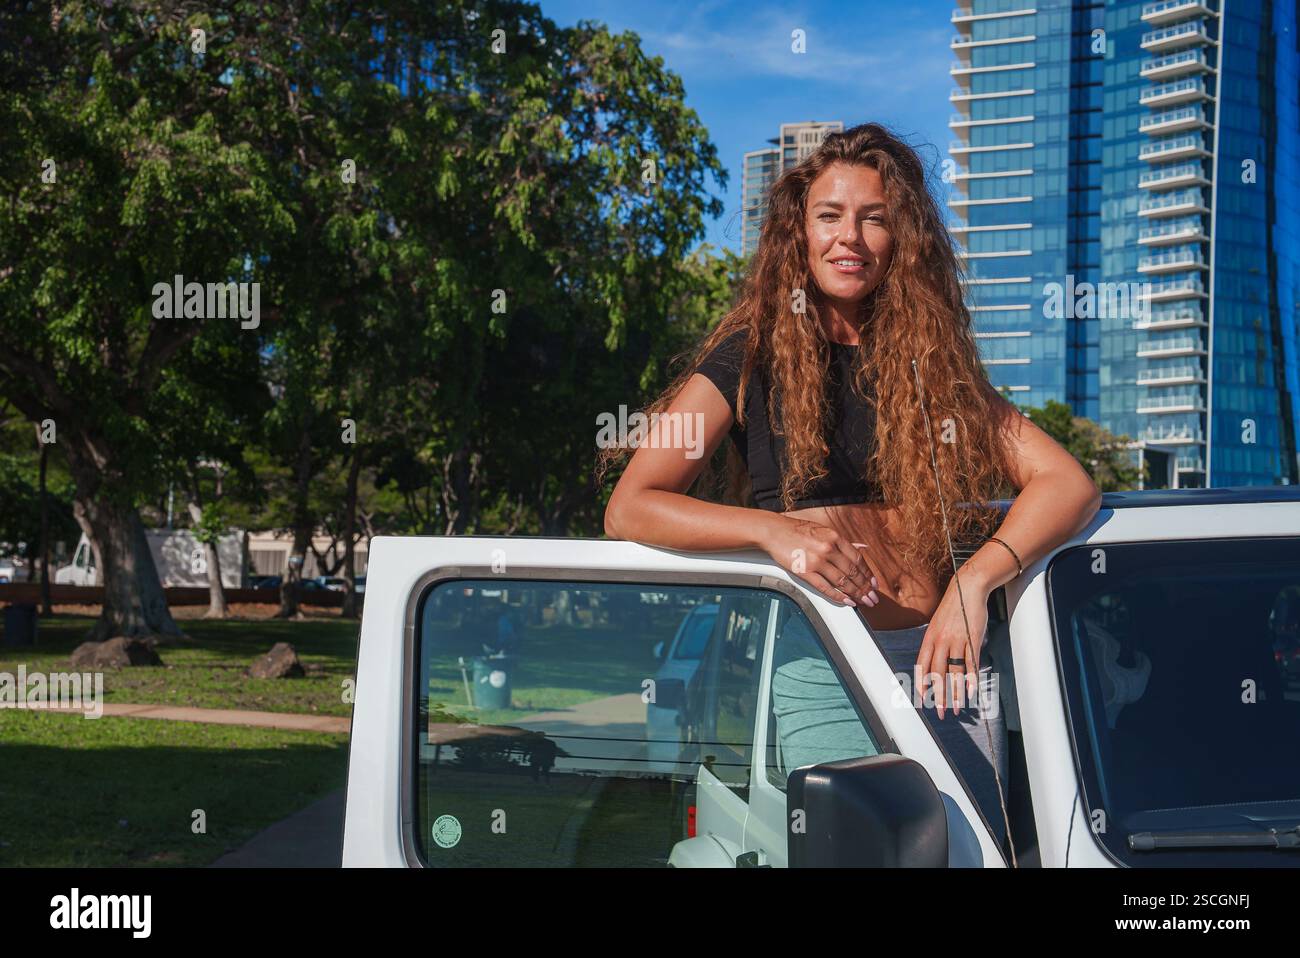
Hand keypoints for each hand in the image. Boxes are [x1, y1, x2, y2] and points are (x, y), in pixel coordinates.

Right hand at [760, 514, 877, 607]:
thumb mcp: (824, 530)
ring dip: (856, 594)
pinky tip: (847, 602)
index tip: (874, 584)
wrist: (774, 531)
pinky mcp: (804, 571)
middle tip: (873, 598)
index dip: (868, 574)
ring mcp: (816, 561)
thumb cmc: (798, 530)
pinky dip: (838, 596)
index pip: (858, 559)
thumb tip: (863, 547)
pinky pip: (825, 587)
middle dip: (866, 587)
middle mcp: (828, 548)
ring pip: (842, 581)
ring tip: (864, 602)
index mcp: (835, 537)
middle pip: (853, 572)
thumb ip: (843, 541)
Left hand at [915, 572, 989, 718]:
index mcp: (929, 637)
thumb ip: (934, 644)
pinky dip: (971, 678)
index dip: (922, 683)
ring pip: (955, 671)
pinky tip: (970, 691)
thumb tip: (932, 664)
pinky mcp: (973, 638)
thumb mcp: (937, 624)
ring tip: (956, 708)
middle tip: (939, 712)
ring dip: (955, 692)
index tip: (922, 698)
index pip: (922, 665)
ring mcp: (957, 639)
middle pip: (938, 672)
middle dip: (938, 695)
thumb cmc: (952, 608)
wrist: (967, 588)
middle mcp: (941, 640)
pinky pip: (971, 662)